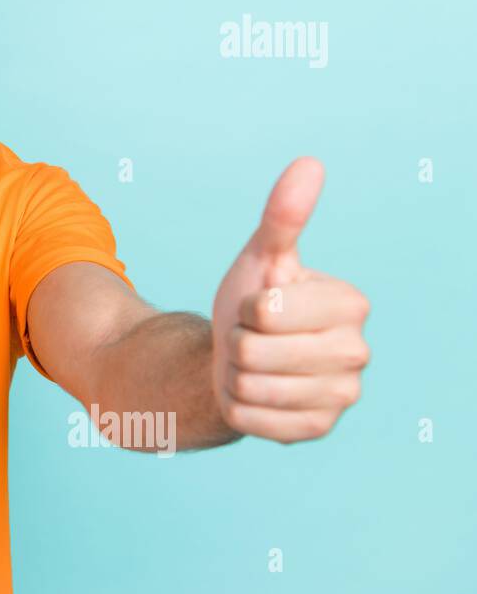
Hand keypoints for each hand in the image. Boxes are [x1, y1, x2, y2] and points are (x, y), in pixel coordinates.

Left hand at [210, 157, 370, 443]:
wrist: (239, 358)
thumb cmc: (254, 301)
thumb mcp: (261, 257)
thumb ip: (284, 216)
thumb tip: (309, 163)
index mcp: (351, 306)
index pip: (268, 310)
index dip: (247, 308)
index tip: (260, 306)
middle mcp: (357, 354)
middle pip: (254, 352)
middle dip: (237, 342)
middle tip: (251, 338)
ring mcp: (341, 397)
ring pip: (251, 387)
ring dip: (236, 374)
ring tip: (252, 364)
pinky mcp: (317, 430)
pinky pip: (254, 420)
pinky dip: (239, 407)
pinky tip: (255, 393)